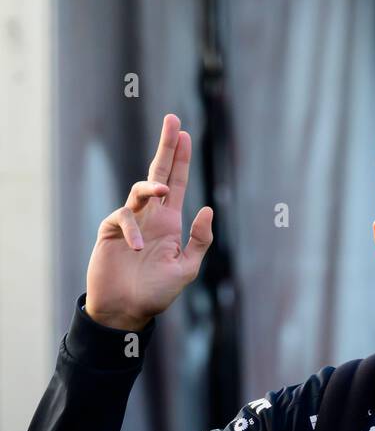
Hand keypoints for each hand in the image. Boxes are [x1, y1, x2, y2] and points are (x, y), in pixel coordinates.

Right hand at [84, 113, 212, 329]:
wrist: (126, 311)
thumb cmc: (156, 294)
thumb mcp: (185, 269)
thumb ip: (199, 241)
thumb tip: (207, 208)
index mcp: (169, 223)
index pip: (178, 184)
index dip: (181, 159)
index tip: (184, 133)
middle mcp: (150, 217)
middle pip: (158, 173)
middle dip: (166, 147)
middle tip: (173, 120)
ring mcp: (130, 222)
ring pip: (140, 189)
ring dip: (153, 187)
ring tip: (165, 190)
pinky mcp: (111, 231)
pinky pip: (123, 217)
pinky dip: (132, 229)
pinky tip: (137, 249)